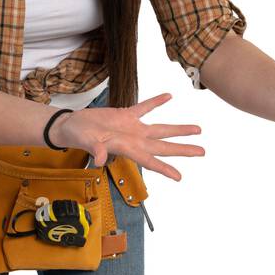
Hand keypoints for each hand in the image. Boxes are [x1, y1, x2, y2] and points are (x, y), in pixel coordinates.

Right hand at [51, 92, 202, 181]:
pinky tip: (169, 96)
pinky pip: (145, 107)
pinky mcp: (126, 115)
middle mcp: (134, 139)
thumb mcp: (86, 143)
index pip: (150, 160)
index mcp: (127, 148)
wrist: (72, 126)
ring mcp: (132, 128)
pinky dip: (156, 102)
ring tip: (197, 129)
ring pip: (160, 128)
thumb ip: (96, 150)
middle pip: (163, 145)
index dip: (164, 169)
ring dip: (178, 129)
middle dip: (183, 149)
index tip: (179, 177)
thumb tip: (99, 160)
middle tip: (202, 151)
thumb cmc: (79, 137)